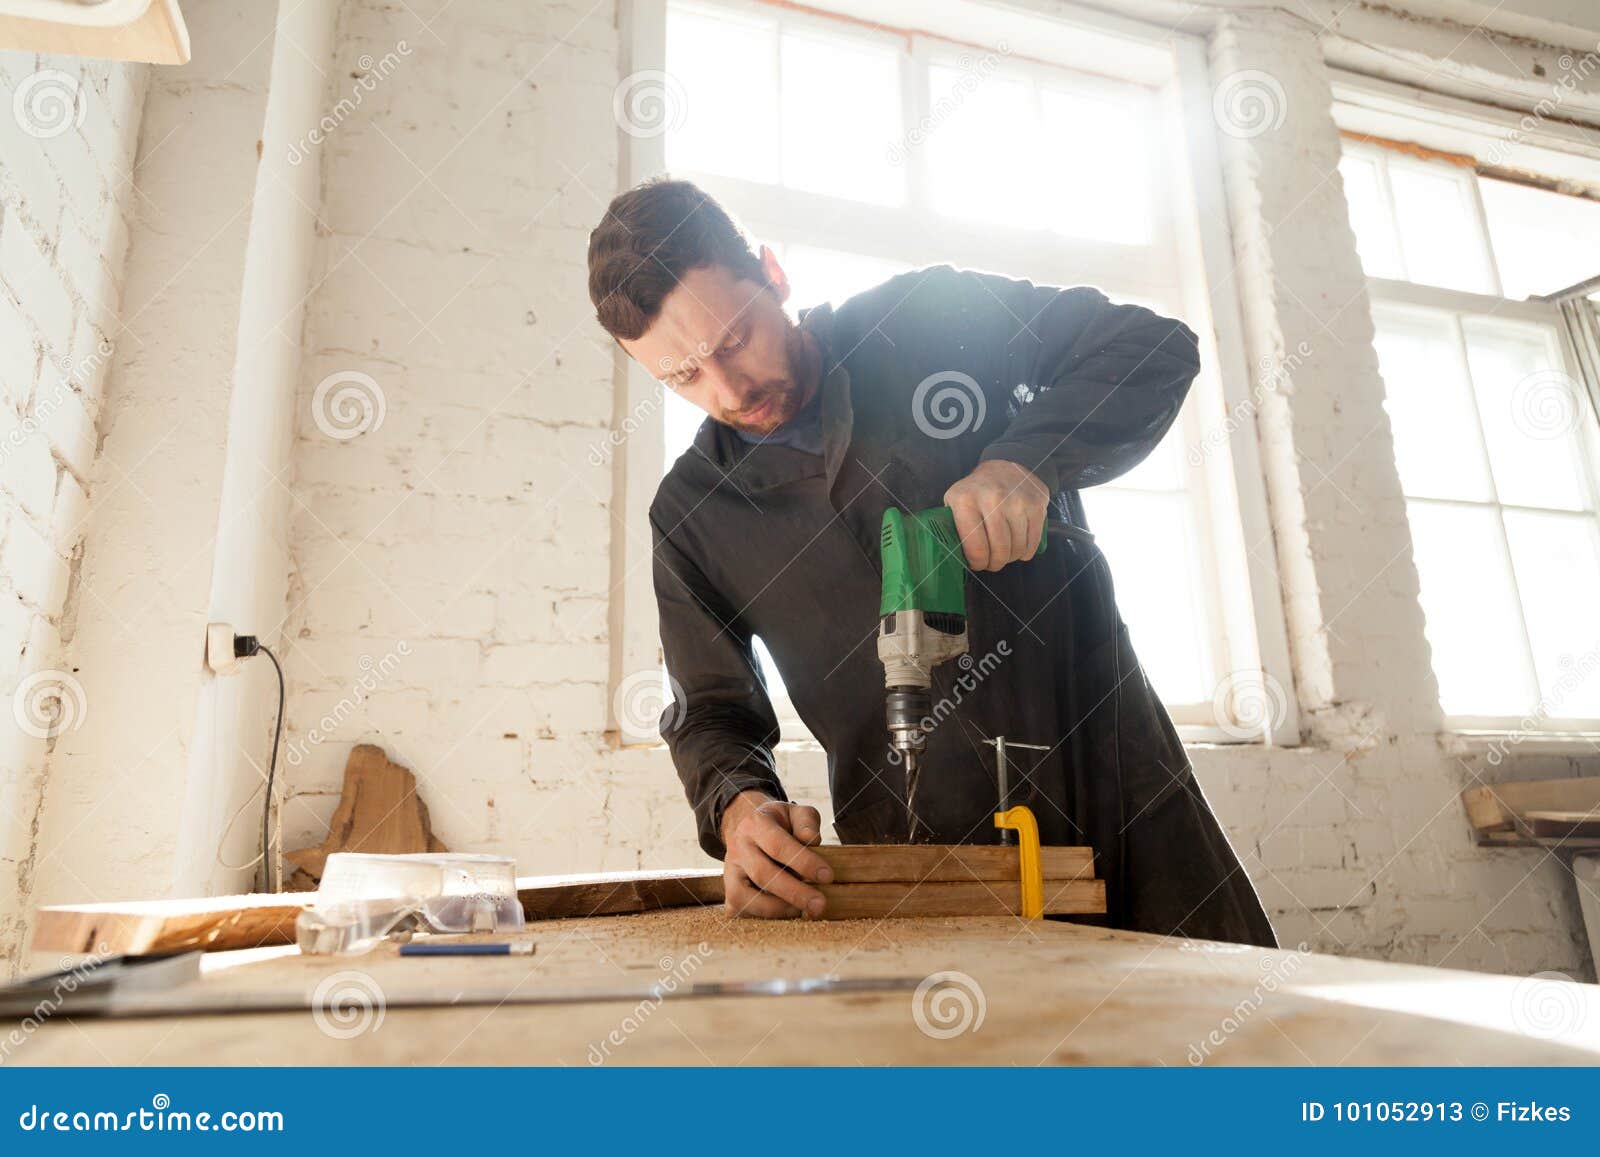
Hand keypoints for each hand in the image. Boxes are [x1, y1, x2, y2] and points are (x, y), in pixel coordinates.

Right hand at [719, 790, 833, 917]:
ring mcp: (730, 871)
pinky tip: (786, 912)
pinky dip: (762, 916)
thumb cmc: (780, 825)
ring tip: (802, 910)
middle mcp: (738, 847)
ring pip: (744, 896)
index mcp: (755, 824)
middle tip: (820, 904)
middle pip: (763, 874)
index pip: (778, 845)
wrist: (750, 829)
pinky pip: (740, 910)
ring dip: (777, 908)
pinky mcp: (729, 890)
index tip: (827, 876)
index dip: (804, 863)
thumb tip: (813, 841)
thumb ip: (807, 822)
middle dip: (794, 892)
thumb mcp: (795, 812)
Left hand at [944, 458, 1048, 571]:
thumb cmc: (976, 491)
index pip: (976, 547)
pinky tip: (1019, 548)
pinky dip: (1026, 551)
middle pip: (999, 550)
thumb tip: (956, 557)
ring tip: (1004, 554)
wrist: (1004, 465)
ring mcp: (1017, 501)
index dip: (978, 563)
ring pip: (1017, 547)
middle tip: (992, 563)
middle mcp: (992, 499)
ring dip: (1011, 558)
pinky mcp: (1036, 504)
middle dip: (995, 563)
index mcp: (965, 501)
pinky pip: (1033, 541)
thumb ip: (953, 526)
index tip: (978, 563)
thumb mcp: (954, 501)